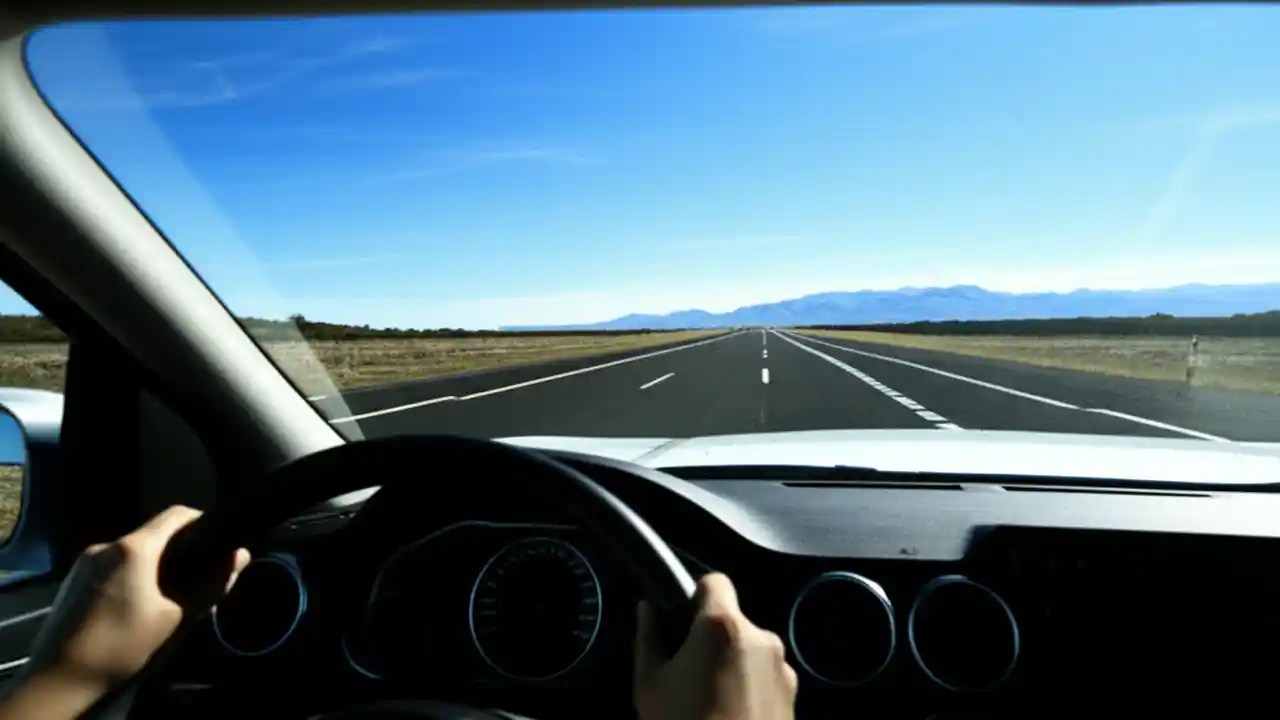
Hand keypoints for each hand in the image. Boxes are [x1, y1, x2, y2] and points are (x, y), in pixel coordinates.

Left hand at [0, 506, 248, 719]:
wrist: (59, 680)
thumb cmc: (123, 646)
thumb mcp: (177, 619)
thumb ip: (212, 585)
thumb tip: (241, 556)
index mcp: (134, 548)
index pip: (176, 514)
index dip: (203, 522)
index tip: (219, 542)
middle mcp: (106, 545)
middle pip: (154, 535)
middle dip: (179, 553)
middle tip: (197, 580)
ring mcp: (85, 562)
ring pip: (133, 553)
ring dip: (154, 568)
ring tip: (166, 600)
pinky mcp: (72, 581)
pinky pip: (112, 567)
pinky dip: (131, 578)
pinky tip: (134, 609)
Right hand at [634, 573, 797, 719]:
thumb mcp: (649, 684)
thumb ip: (648, 638)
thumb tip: (647, 610)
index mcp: (724, 626)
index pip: (714, 581)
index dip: (695, 595)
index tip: (681, 622)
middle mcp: (762, 638)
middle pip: (733, 620)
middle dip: (711, 637)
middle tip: (687, 671)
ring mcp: (783, 669)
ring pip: (750, 650)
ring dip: (733, 663)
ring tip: (710, 701)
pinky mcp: (794, 697)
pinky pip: (766, 676)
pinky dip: (750, 687)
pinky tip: (731, 714)